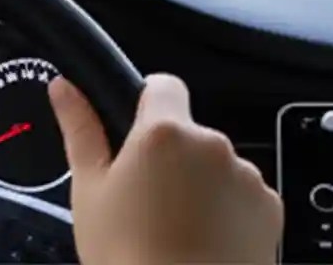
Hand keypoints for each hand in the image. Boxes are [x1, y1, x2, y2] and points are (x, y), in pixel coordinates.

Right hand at [49, 74, 282, 264]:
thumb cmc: (127, 257)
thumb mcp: (89, 192)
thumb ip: (80, 130)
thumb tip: (62, 87)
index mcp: (164, 132)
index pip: (162, 85)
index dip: (146, 106)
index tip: (134, 140)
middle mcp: (212, 144)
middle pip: (188, 132)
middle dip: (170, 156)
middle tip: (145, 201)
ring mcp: (246, 176)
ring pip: (216, 165)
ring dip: (201, 184)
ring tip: (176, 229)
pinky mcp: (271, 208)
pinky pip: (243, 195)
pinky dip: (228, 210)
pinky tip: (205, 242)